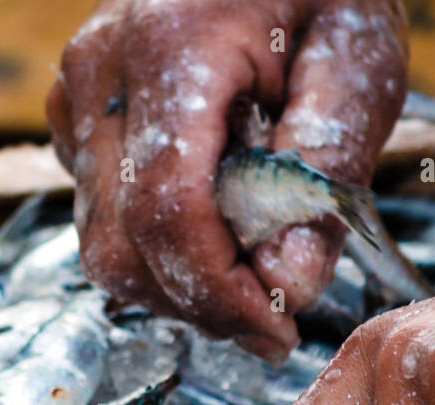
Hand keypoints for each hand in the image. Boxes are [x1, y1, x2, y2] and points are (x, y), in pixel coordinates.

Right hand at [46, 0, 407, 360]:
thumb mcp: (359, 61)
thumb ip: (326, 169)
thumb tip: (288, 286)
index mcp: (170, 46)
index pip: (166, 210)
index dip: (218, 292)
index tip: (277, 328)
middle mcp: (100, 71)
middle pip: (120, 244)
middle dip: (198, 302)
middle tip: (273, 315)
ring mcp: (76, 94)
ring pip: (101, 244)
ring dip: (177, 282)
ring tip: (251, 270)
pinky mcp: (75, 117)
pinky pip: (101, 217)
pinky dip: (158, 247)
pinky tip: (216, 224)